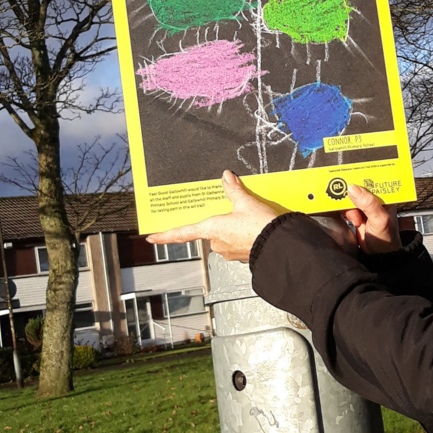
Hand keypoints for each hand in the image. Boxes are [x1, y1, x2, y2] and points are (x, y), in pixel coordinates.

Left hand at [147, 170, 280, 262]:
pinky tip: (253, 230)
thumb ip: (234, 190)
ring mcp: (228, 251)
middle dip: (220, 223)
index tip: (152, 238)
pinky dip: (242, 236)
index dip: (165, 236)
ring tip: (249, 220)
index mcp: (212, 229)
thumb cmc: (261, 227)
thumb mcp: (246, 202)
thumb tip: (226, 177)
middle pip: (210, 231)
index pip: (182, 233)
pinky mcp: (241, 256)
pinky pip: (237, 243)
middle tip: (234, 214)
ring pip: (225, 237)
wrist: (280, 246)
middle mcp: (217, 242)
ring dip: (233, 230)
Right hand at [340, 183, 400, 253]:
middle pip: (357, 186)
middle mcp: (374, 198)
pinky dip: (346, 213)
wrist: (378, 255)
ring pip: (349, 197)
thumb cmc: (386, 237)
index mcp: (384, 195)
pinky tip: (355, 222)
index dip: (360, 176)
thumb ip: (368, 203)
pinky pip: (346, 207)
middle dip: (351, 194)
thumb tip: (353, 188)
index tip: (348, 176)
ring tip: (358, 220)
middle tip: (351, 204)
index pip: (371, 179)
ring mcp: (364, 205)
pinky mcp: (355, 213)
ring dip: (349, 208)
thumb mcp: (380, 219)